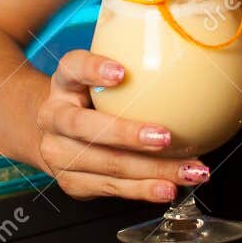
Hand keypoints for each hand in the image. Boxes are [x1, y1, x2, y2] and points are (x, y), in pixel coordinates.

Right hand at [35, 49, 210, 201]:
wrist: (54, 135)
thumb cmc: (90, 101)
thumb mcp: (98, 79)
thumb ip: (129, 66)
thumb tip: (186, 53)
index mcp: (63, 83)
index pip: (73, 68)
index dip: (93, 69)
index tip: (121, 72)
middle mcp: (54, 118)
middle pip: (86, 128)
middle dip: (127, 135)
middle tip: (165, 137)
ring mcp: (59, 154)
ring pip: (107, 164)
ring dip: (152, 170)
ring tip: (188, 170)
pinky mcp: (71, 183)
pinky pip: (111, 187)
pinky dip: (143, 190)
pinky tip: (168, 188)